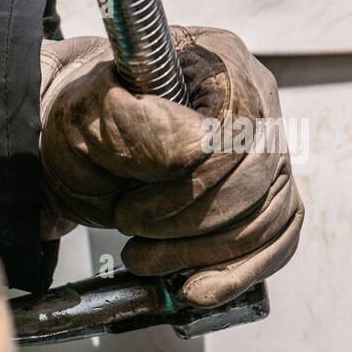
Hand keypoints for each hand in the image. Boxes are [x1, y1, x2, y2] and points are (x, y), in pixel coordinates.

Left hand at [38, 26, 303, 307]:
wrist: (73, 142)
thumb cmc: (80, 119)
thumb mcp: (87, 115)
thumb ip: (138, 123)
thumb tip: (199, 149)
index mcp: (218, 63)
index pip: (239, 136)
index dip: (190, 186)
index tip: (131, 210)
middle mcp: (253, 100)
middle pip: (261, 180)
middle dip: (190, 225)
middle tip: (132, 233)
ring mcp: (262, 148)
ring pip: (270, 215)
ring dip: (204, 254)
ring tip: (146, 258)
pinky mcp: (260, 192)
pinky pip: (278, 236)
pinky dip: (240, 271)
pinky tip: (199, 288)